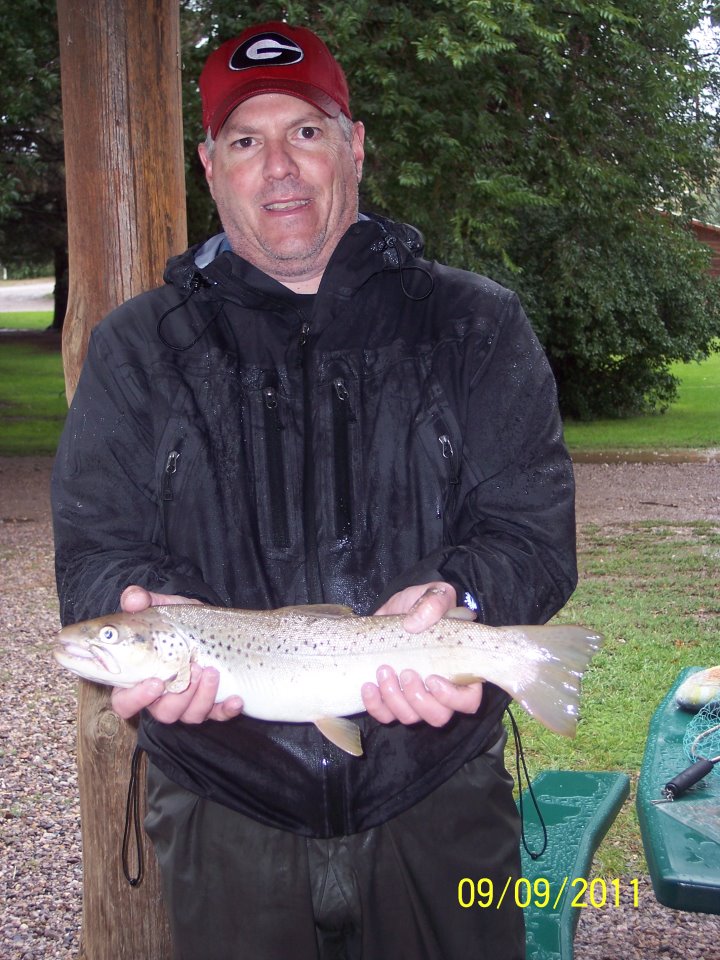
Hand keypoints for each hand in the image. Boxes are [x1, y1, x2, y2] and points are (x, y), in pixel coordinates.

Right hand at [110, 585, 243, 723]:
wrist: (208, 625)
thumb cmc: (177, 622)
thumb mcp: (162, 609)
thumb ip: (142, 602)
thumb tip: (132, 598)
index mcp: (140, 679)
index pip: (124, 703)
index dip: (135, 699)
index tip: (154, 682)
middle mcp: (161, 698)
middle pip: (162, 713)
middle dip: (177, 697)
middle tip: (191, 670)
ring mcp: (188, 704)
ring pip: (189, 715)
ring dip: (202, 697)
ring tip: (211, 670)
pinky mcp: (212, 706)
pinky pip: (218, 716)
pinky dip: (227, 710)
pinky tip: (236, 699)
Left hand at [363, 581, 482, 726]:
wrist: (394, 610)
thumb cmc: (423, 605)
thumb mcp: (433, 594)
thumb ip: (432, 604)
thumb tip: (414, 625)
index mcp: (459, 668)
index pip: (468, 700)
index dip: (453, 698)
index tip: (433, 678)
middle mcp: (439, 690)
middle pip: (438, 716)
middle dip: (419, 700)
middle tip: (405, 672)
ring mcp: (414, 697)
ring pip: (411, 718)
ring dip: (395, 700)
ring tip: (383, 670)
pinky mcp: (390, 698)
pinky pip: (385, 715)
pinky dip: (375, 705)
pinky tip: (368, 685)